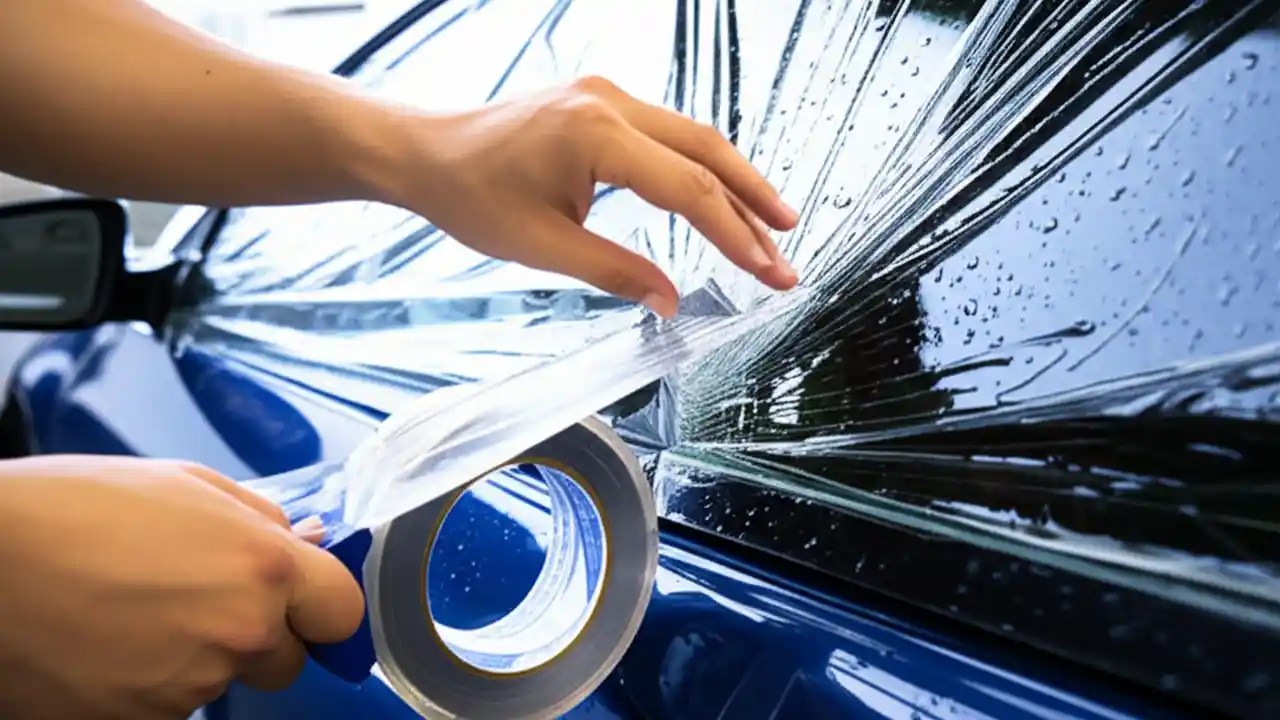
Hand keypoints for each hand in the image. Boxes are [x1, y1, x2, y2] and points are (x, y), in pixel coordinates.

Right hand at [0, 456, 362, 719]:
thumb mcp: (186, 484)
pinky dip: (153, 679)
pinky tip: (111, 640)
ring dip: (201, 654)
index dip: (324, 603)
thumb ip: (261, 520)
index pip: (343, 612)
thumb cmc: (76, 507)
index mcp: (264, 569)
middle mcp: (239, 635)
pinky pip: (173, 703)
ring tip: (136, 608)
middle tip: (200, 594)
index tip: (305, 597)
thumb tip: (307, 541)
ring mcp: (190, 686)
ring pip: (224, 679)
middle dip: (261, 633)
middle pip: (288, 658)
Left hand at [381, 76, 799, 317]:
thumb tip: (672, 303)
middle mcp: (609, 101)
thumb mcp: (543, 247)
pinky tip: (720, 198)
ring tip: (771, 226)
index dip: (734, 235)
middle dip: (753, 203)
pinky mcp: (600, 102)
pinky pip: (667, 134)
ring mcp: (606, 95)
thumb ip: (616, 272)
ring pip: (693, 138)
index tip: (768, 272)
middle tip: (787, 250)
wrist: (424, 153)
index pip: (688, 189)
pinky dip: (700, 169)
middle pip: (707, 151)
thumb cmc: (470, 196)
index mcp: (595, 133)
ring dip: (733, 183)